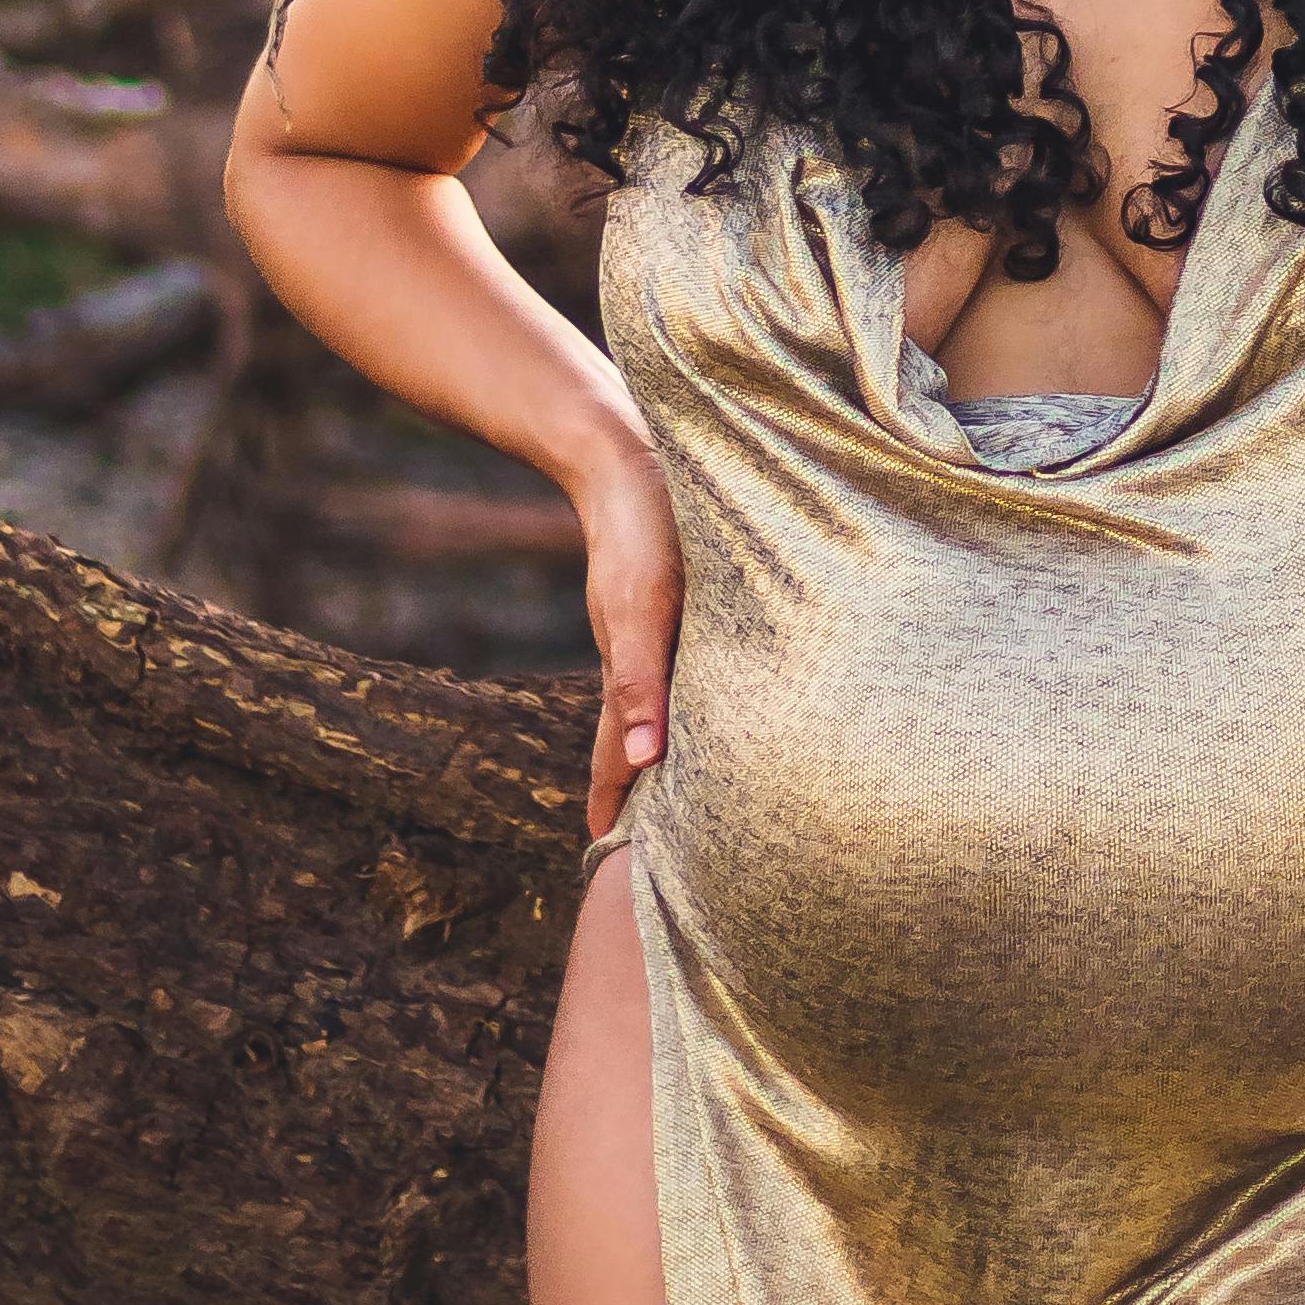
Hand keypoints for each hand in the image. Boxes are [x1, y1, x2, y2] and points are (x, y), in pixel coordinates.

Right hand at [577, 446, 684, 841]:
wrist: (622, 452)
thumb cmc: (641, 530)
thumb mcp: (641, 607)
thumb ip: (639, 681)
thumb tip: (643, 759)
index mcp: (630, 667)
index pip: (615, 751)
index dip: (613, 800)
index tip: (605, 851)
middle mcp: (639, 653)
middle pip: (630, 733)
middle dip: (634, 786)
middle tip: (640, 840)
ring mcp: (651, 625)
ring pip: (653, 699)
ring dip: (658, 742)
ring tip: (672, 781)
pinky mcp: (668, 595)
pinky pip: (669, 662)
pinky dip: (675, 694)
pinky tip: (699, 690)